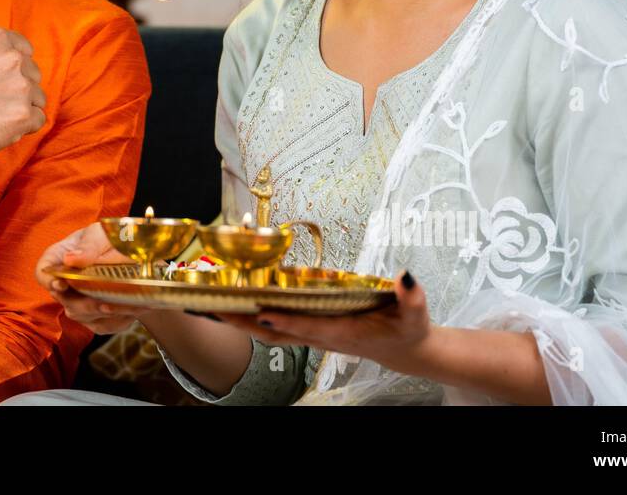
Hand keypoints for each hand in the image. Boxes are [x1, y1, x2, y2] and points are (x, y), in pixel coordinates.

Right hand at [0, 26, 45, 164]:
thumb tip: (15, 60)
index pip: (25, 50)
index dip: (14, 68)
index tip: (0, 81)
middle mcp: (12, 58)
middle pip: (33, 75)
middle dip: (17, 89)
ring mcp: (20, 87)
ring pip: (38, 98)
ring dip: (22, 108)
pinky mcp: (24, 115)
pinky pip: (38, 120)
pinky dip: (24, 128)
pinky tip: (0, 129)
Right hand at [36, 222, 140, 334]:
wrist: (136, 255)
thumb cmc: (110, 238)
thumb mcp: (101, 234)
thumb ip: (89, 245)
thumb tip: (70, 259)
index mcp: (58, 259)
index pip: (43, 274)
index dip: (49, 282)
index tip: (61, 284)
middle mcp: (65, 285)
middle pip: (65, 301)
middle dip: (85, 304)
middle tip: (104, 302)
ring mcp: (78, 304)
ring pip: (85, 317)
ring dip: (107, 312)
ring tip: (130, 303)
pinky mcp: (96, 319)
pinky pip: (104, 325)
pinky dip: (120, 319)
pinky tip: (135, 307)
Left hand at [212, 270, 434, 374]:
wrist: (405, 350)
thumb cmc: (407, 328)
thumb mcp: (415, 312)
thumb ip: (411, 297)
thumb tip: (404, 276)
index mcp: (344, 332)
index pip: (310, 327)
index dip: (286, 321)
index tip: (262, 311)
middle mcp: (322, 337)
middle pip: (276, 333)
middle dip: (245, 321)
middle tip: (214, 308)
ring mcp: (313, 336)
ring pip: (270, 333)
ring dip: (241, 321)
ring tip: (211, 307)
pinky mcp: (310, 332)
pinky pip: (275, 328)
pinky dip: (253, 318)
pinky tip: (234, 307)